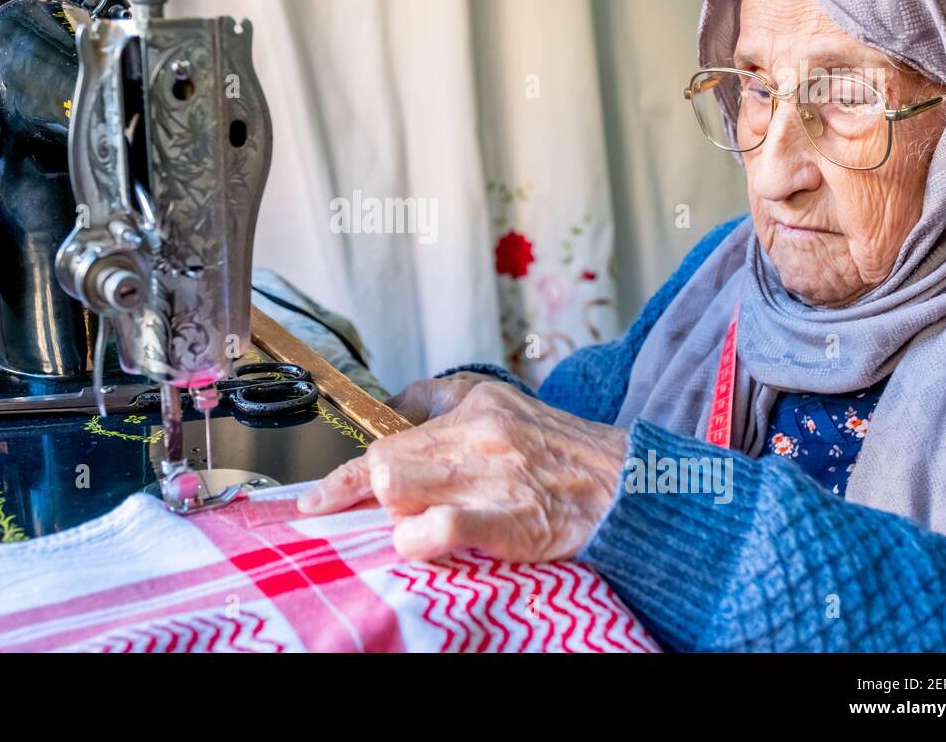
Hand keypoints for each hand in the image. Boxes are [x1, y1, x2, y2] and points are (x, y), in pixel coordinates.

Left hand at [299, 381, 628, 562]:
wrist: (631, 490)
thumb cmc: (567, 457)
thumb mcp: (510, 406)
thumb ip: (449, 402)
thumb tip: (394, 408)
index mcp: (477, 405)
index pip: (390, 431)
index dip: (342, 474)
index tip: (314, 501)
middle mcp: (479, 433)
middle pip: (382, 462)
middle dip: (363, 497)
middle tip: (368, 518)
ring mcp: (491, 476)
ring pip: (394, 485)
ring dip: (390, 516)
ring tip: (413, 527)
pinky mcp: (508, 519)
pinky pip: (439, 527)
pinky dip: (417, 541)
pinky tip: (422, 545)